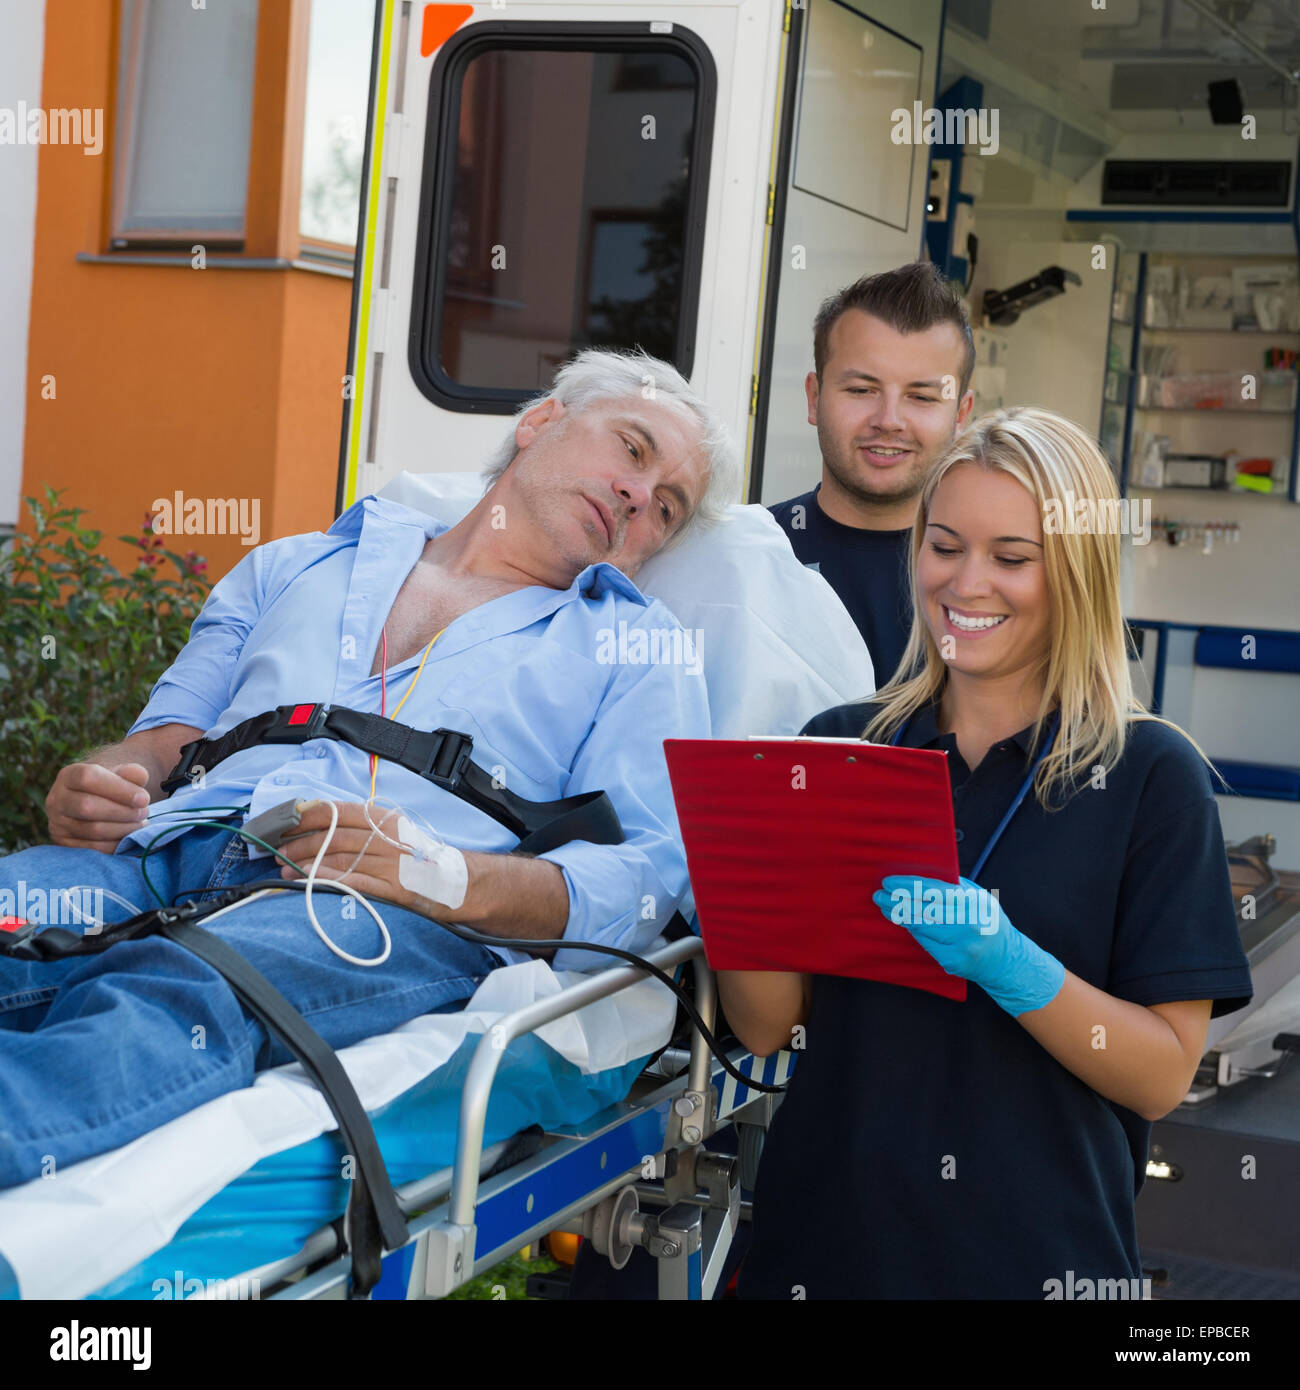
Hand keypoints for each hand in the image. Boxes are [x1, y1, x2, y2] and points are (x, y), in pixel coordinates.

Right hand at [46, 762, 150, 851]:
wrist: (94, 803)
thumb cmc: (111, 787)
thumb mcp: (121, 774)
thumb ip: (131, 773)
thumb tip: (141, 776)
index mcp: (69, 776)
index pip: (88, 778)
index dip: (119, 789)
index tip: (144, 798)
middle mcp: (56, 799)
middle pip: (88, 807)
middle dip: (123, 811)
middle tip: (144, 812)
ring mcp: (57, 824)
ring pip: (93, 830)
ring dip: (124, 828)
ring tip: (140, 823)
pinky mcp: (64, 844)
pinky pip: (94, 849)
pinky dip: (117, 844)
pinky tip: (130, 836)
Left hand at [276, 801, 460, 918]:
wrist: (454, 881)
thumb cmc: (417, 856)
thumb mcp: (394, 830)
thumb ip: (364, 825)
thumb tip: (321, 822)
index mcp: (383, 818)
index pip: (337, 812)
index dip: (307, 817)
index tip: (285, 823)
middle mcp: (385, 837)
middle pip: (332, 836)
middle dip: (300, 843)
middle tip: (278, 850)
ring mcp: (388, 862)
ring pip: (338, 858)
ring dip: (306, 863)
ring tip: (284, 869)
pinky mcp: (390, 887)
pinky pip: (352, 881)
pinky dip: (327, 879)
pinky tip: (308, 881)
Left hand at [873, 875, 1064, 1016]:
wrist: (1005, 959)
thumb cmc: (987, 922)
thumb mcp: (979, 897)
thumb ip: (954, 886)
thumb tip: (920, 876)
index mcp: (974, 902)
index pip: (933, 890)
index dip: (908, 886)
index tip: (889, 882)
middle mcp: (969, 923)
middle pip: (923, 909)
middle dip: (898, 901)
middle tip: (879, 895)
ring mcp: (961, 945)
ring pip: (921, 926)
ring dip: (900, 915)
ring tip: (885, 906)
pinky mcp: (952, 961)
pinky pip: (925, 942)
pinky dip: (912, 930)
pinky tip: (902, 922)